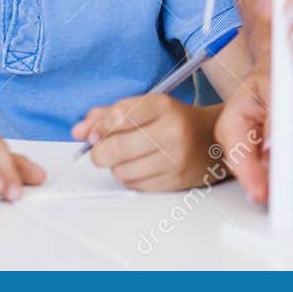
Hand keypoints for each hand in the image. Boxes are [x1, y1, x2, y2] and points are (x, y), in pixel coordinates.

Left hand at [72, 94, 221, 191]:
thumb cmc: (175, 121)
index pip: (119, 116)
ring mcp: (175, 159)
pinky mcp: (174, 181)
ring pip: (121, 171)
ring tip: (129, 157)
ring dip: (116, 166)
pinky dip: (130, 178)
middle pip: (115, 148)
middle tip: (101, 149)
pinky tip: (142, 167)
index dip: (98, 128)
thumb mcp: (146, 107)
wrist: (212, 140)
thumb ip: (109, 115)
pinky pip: (134, 185)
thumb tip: (80, 131)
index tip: (93, 133)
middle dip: (99, 152)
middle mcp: (172, 131)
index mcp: (163, 106)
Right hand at [214, 65, 292, 210]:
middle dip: (272, 192)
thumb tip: (273, 145)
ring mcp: (275, 157)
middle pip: (258, 176)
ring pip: (281, 183)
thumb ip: (275, 114)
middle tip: (285, 202)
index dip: (249, 174)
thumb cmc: (280, 72)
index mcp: (235, 122)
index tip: (261, 190)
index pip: (238, 154)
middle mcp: (252, 146)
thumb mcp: (277, 85)